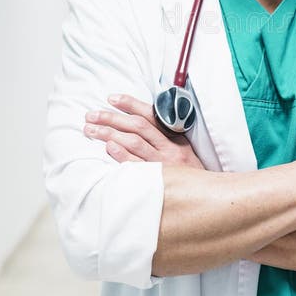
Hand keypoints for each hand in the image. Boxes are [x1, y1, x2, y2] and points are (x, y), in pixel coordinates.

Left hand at [83, 93, 204, 168]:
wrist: (205, 196)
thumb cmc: (188, 173)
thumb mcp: (182, 150)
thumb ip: (163, 136)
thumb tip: (137, 121)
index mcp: (175, 136)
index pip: (151, 114)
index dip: (130, 104)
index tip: (112, 99)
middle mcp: (169, 147)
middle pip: (137, 126)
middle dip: (112, 118)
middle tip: (91, 115)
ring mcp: (163, 164)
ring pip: (134, 142)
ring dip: (110, 134)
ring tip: (90, 130)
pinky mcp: (157, 180)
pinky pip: (137, 165)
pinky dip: (122, 155)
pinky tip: (108, 147)